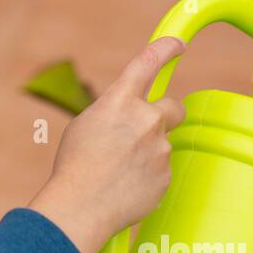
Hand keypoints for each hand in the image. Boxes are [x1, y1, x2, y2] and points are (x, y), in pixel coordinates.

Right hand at [29, 37, 186, 252]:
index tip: (177, 45)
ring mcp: (160, 149)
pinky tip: (126, 187)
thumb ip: (115, 113)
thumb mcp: (86, 125)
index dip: (166, 48)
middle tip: (148, 129)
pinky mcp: (166, 176)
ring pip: (163, 144)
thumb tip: (131, 117)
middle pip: (174, 106)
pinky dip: (148, 177)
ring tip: (120, 171)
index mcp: (120, 101)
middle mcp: (146, 120)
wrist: (82, 207)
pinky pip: (161, 171)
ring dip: (148, 153)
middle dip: (166, 114)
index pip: (149, 61)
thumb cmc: (75, 166)